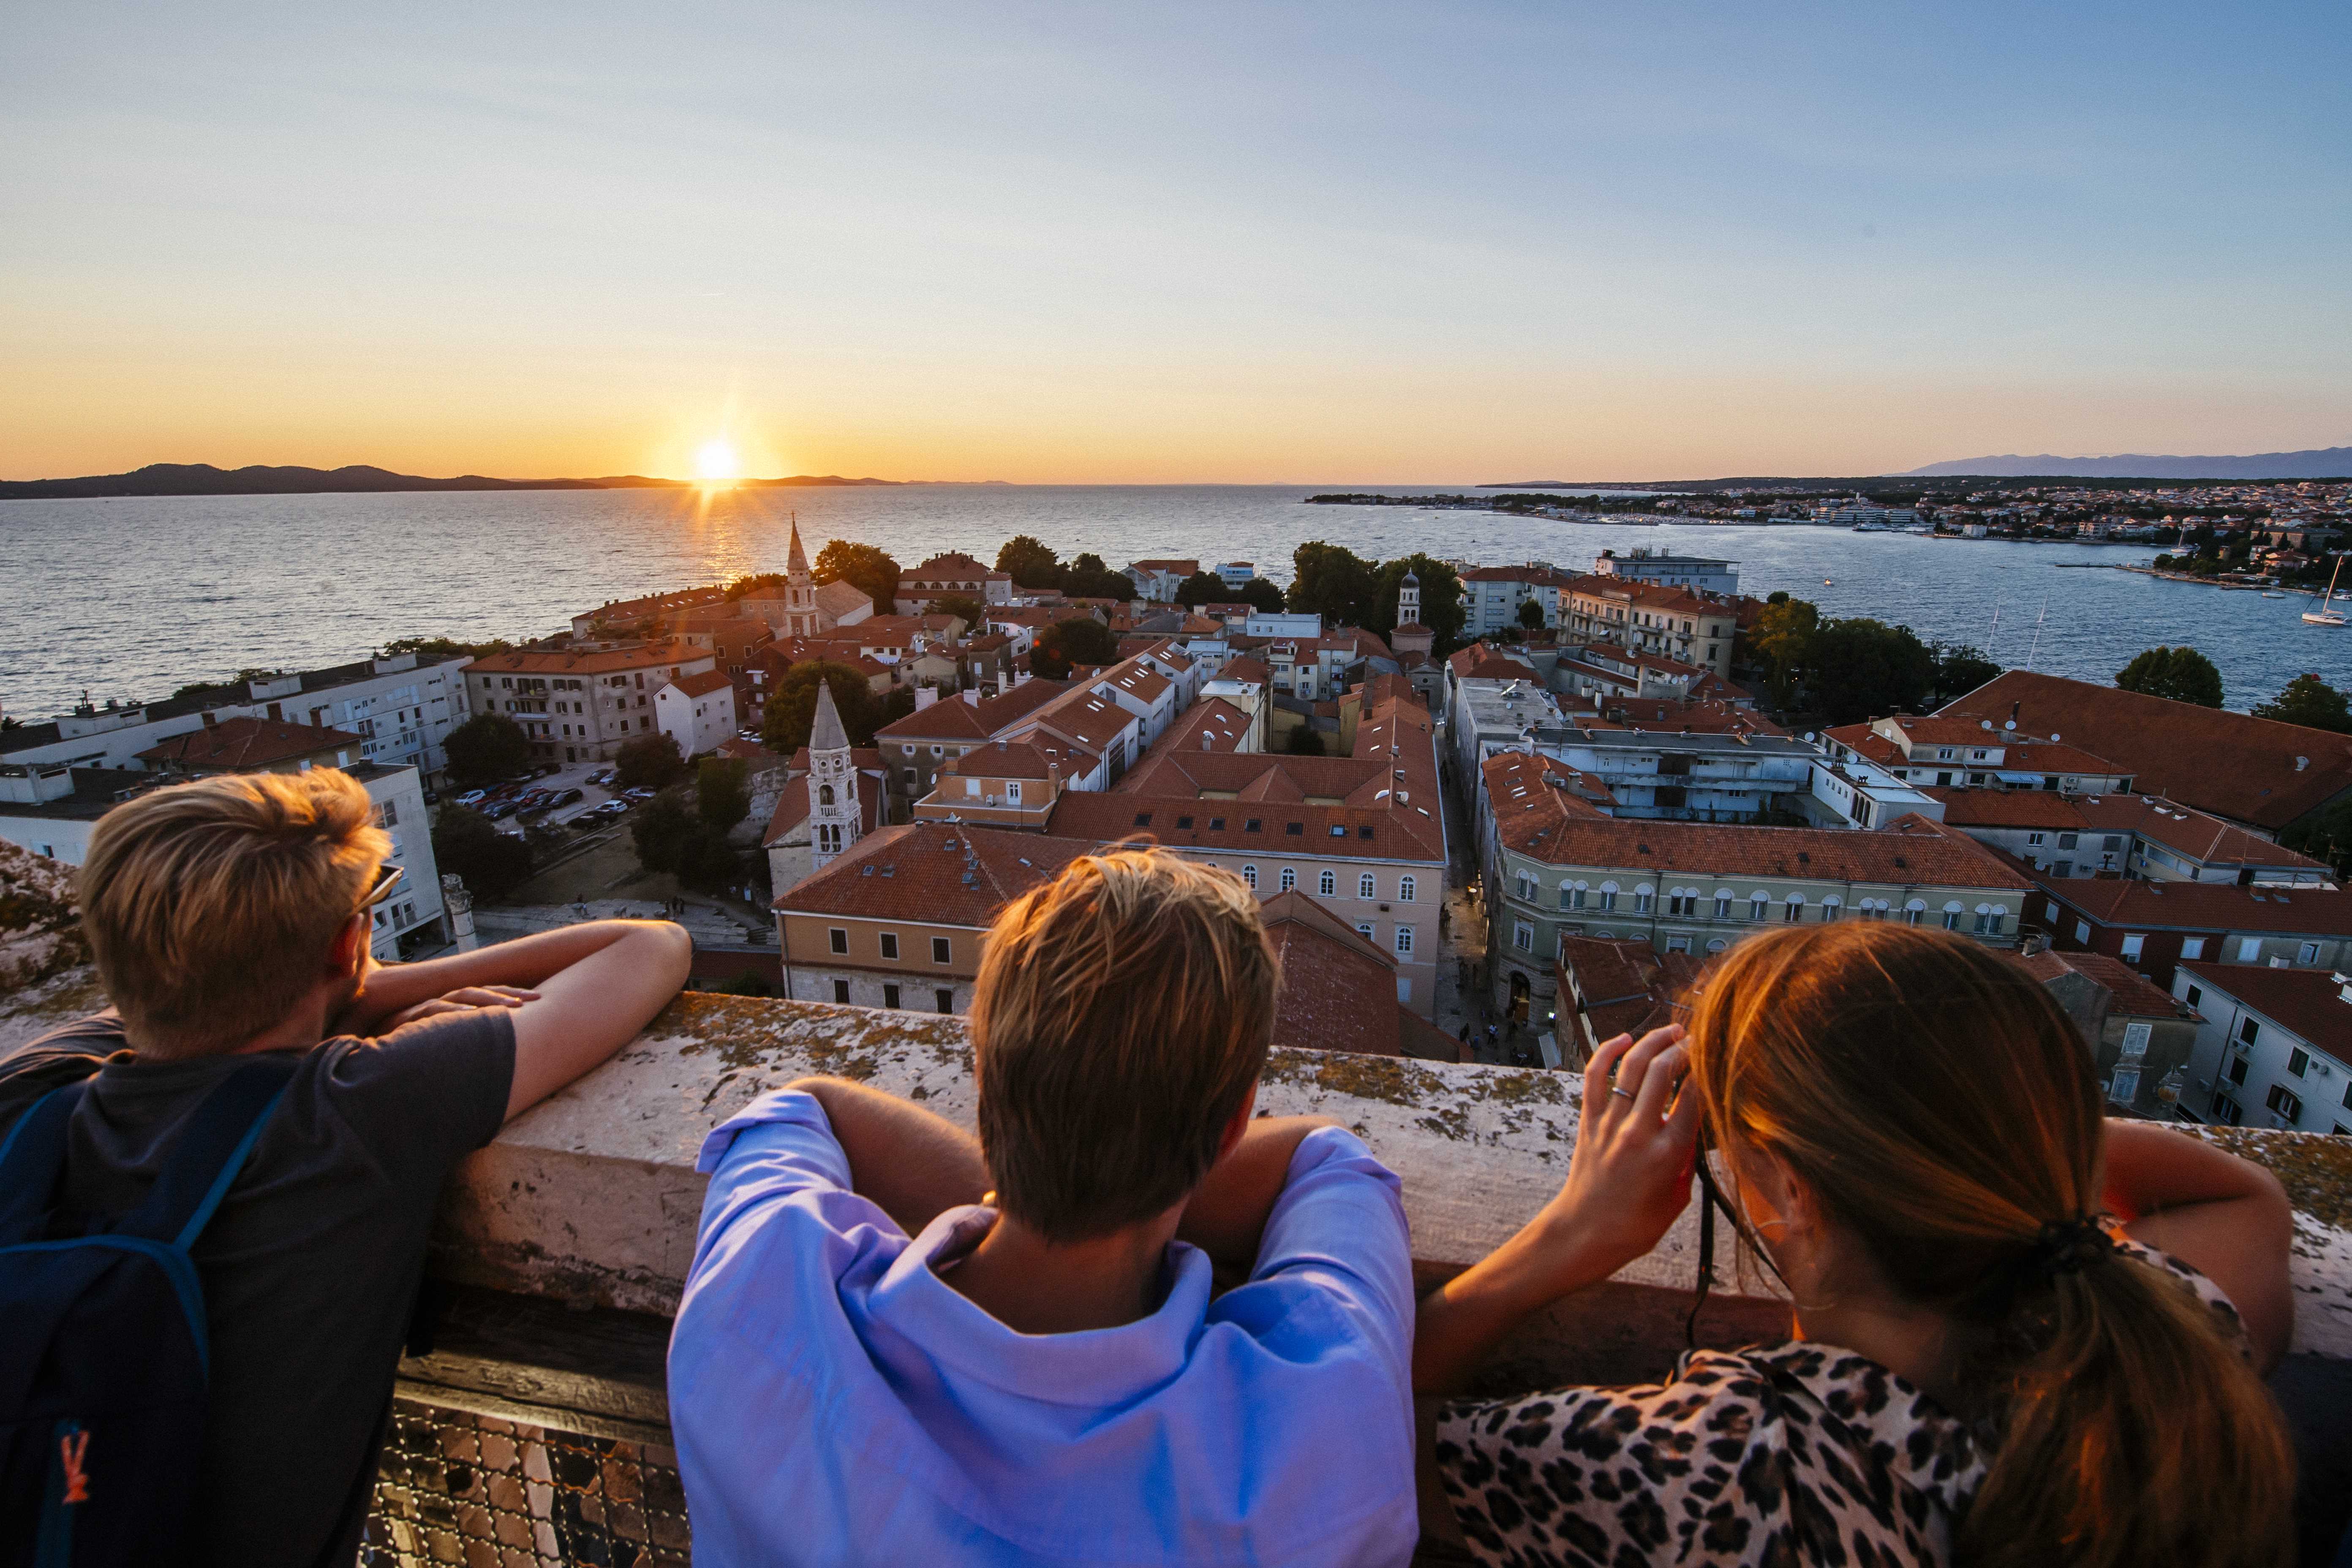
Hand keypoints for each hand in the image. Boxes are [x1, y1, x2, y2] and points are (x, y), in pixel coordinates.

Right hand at [382, 985, 540, 1030]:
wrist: (377, 1043)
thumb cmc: (418, 1042)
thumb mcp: (449, 1039)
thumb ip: (470, 1038)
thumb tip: (504, 1049)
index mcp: (458, 1006)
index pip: (491, 995)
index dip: (514, 994)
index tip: (540, 999)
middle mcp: (447, 1002)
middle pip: (483, 991)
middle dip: (509, 994)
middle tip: (534, 1000)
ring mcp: (431, 1006)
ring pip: (464, 996)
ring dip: (488, 999)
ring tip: (511, 1005)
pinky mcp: (413, 1016)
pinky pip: (436, 1010)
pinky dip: (455, 1011)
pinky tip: (472, 1014)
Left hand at [1534, 1026, 1701, 1285]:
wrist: (1586, 1233)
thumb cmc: (1637, 1224)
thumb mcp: (1679, 1196)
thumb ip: (1689, 1158)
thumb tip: (1698, 1125)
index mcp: (1668, 1154)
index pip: (1694, 1098)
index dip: (1707, 1071)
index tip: (1716, 1059)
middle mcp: (1638, 1132)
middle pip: (1663, 1071)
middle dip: (1683, 1048)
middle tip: (1696, 1039)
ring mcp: (1609, 1123)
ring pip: (1631, 1066)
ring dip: (1653, 1041)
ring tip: (1671, 1030)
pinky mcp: (1588, 1121)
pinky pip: (1595, 1075)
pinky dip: (1608, 1050)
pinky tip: (1624, 1038)